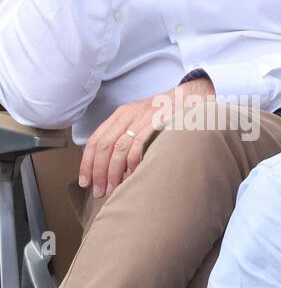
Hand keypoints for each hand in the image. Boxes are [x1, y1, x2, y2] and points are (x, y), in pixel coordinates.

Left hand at [79, 77, 214, 196]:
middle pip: (103, 146)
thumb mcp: (141, 120)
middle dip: (98, 171)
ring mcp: (141, 118)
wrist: (189, 97)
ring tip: (112, 188)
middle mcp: (127, 115)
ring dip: (113, 171)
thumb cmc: (166, 115)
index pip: (95, 140)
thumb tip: (112, 162)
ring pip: (118, 148)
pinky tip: (132, 174)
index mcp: (120, 115)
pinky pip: (138, 144)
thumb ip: (127, 134)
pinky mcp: (155, 122)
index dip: (87, 163)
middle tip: (98, 190)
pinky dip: (133, 161)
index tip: (85, 181)